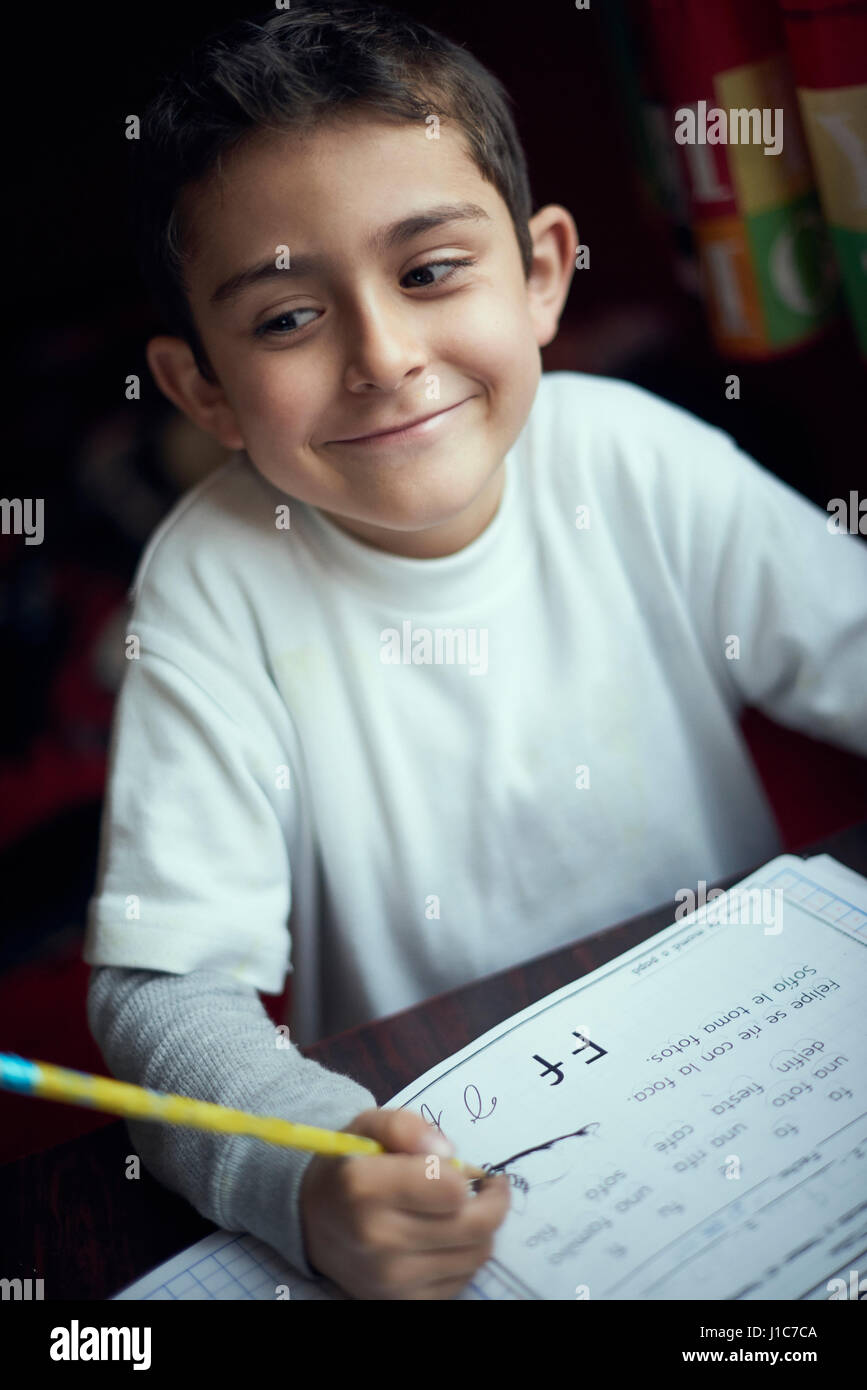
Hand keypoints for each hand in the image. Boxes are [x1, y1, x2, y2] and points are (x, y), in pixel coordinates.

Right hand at [298, 1106, 510, 1298]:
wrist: (313, 1221)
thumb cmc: (349, 1166)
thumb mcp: (368, 1127)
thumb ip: (405, 1126)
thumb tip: (448, 1152)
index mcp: (364, 1187)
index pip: (450, 1189)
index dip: (466, 1175)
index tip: (465, 1169)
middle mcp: (376, 1238)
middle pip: (473, 1227)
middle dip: (493, 1203)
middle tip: (491, 1188)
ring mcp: (388, 1278)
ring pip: (474, 1256)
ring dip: (482, 1231)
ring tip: (467, 1211)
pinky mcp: (399, 1302)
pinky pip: (460, 1282)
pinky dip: (463, 1258)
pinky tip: (448, 1239)